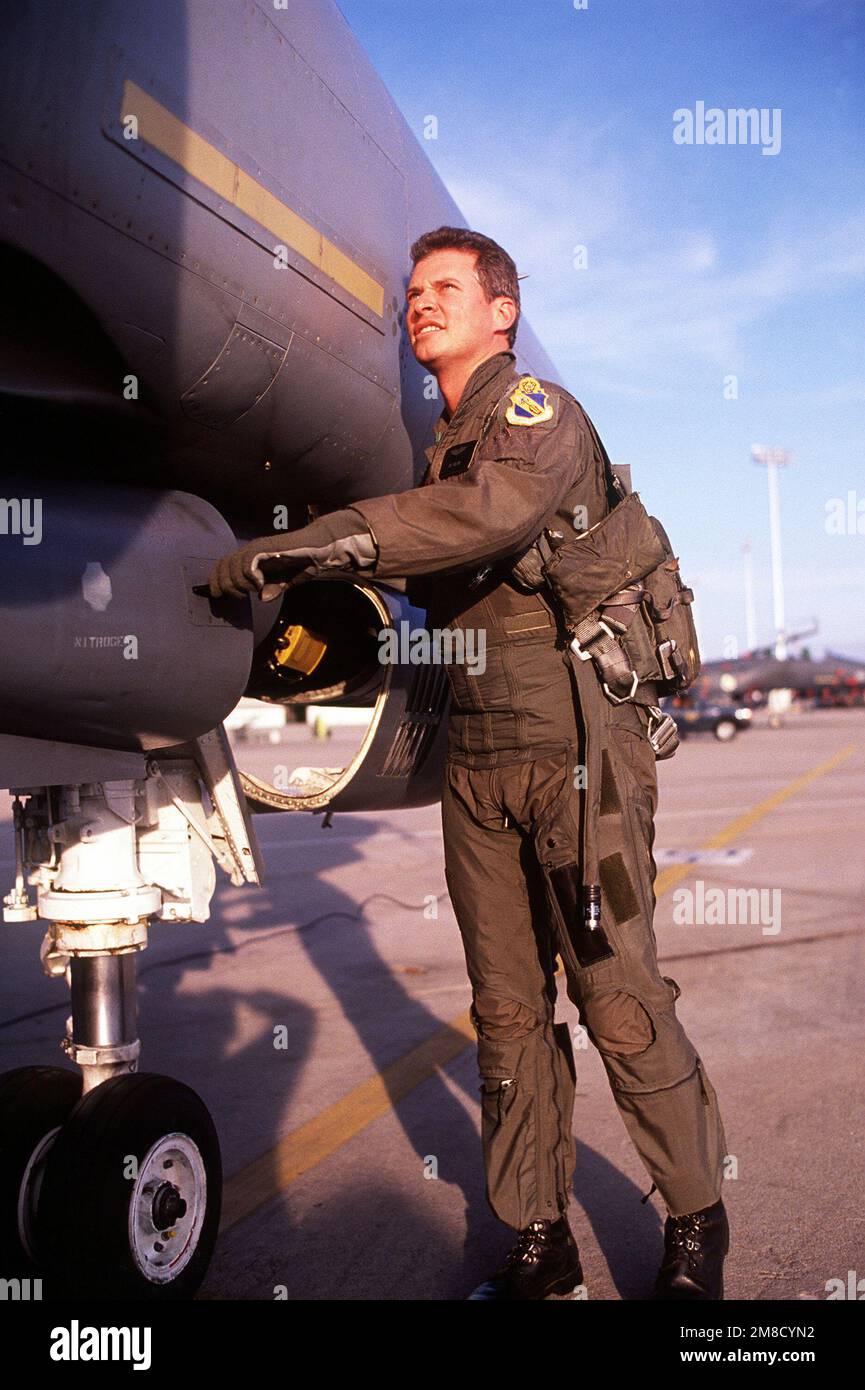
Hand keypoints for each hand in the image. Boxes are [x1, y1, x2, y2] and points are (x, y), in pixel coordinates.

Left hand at [208, 509, 377, 599]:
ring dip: (239, 583)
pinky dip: (250, 576)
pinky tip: (260, 583)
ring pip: (233, 566)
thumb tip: (262, 598)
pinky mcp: (266, 548)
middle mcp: (250, 550)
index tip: (218, 595)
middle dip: (225, 585)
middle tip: (240, 596)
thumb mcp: (286, 581)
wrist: (320, 550)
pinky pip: (248, 563)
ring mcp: (257, 548)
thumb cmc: (304, 562)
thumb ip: (273, 588)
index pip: (223, 565)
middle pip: (223, 565)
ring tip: (254, 588)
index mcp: (251, 557)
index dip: (216, 580)